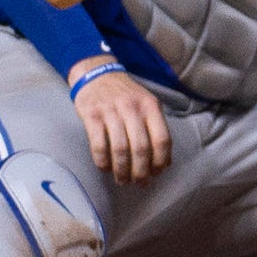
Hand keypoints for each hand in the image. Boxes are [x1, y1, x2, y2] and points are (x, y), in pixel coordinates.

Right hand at [72, 62, 170, 182]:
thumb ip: (156, 127)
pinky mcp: (92, 115)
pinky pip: (98, 145)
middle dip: (141, 171)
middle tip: (139, 183)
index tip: (157, 173)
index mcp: (151, 106)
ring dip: (122, 170)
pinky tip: (105, 168)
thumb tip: (165, 162)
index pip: (162, 139)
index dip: (161, 160)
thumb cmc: (125, 94)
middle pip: (141, 148)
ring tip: (122, 180)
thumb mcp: (146, 103)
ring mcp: (111, 111)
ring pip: (120, 149)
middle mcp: (133, 108)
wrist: (97, 73)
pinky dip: (102, 162)